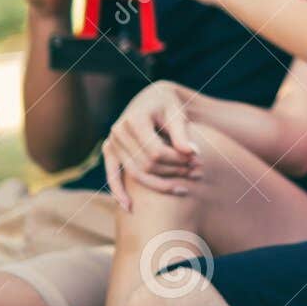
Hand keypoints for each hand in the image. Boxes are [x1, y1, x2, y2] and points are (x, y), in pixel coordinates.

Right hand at [101, 81, 200, 210]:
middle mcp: (119, 131)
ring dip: (159, 184)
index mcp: (135, 119)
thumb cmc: (169, 105)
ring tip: (183, 187)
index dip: (178, 160)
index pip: (157, 151)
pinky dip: (119, 192)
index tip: (197, 160)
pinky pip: (112, 176)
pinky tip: (129, 208)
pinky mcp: (109, 151)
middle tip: (196, 172)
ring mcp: (111, 142)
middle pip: (147, 164)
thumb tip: (191, 154)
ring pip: (135, 174)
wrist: (153, 98)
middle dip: (173, 172)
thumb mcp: (177, 115)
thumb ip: (182, 135)